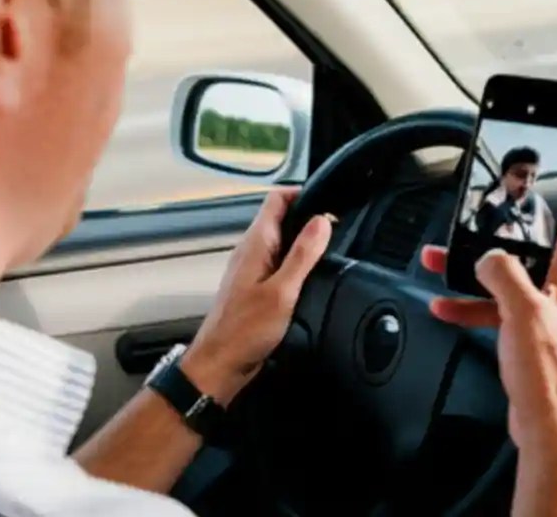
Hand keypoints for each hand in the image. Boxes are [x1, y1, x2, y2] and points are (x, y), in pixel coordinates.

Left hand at [180, 188, 331, 405]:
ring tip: (329, 247)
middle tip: (336, 225)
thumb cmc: (244, 332)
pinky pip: (279, 262)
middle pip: (281, 217)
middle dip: (308, 216)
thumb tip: (322, 221)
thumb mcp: (282, 291)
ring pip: (281, 240)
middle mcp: (251, 251)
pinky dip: (297, 261)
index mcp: (255, 244)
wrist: (220, 364)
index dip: (302, 192)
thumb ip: (303, 255)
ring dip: (304, 239)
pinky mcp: (256, 286)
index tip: (328, 200)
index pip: (277, 199)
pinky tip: (311, 275)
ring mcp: (253, 268)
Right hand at [422, 197, 556, 457]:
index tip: (546, 183)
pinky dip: (475, 306)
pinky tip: (449, 308)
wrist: (551, 429)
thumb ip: (503, 273)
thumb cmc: (553, 377)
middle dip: (501, 237)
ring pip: (511, 281)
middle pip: (534, 250)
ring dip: (478, 272)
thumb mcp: (523, 311)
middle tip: (476, 225)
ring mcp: (549, 317)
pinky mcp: (533, 340)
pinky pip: (501, 312)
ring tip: (444, 264)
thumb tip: (489, 256)